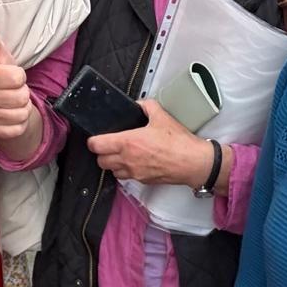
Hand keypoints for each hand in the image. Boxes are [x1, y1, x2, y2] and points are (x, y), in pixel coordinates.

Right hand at [0, 20, 34, 141]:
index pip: (17, 78)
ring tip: (11, 102)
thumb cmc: (0, 75)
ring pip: (21, 113)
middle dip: (22, 93)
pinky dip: (19, 122)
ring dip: (21, 108)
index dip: (20, 76)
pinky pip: (18, 127)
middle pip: (21, 97)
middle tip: (11, 91)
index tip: (10, 75)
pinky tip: (9, 115)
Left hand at [88, 99, 208, 186]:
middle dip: (102, 153)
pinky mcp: (143, 181)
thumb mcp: (162, 116)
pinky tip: (135, 162)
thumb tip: (139, 105)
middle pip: (100, 161)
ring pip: (112, 171)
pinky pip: (127, 177)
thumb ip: (146, 106)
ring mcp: (134, 173)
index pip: (96, 145)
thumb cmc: (179, 142)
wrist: (193, 163)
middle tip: (109, 145)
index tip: (96, 137)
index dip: (93, 140)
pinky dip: (126, 171)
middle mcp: (127, 160)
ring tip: (122, 154)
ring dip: (113, 163)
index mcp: (128, 142)